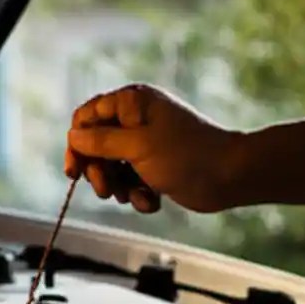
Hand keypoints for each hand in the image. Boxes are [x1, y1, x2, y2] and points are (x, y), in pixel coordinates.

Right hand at [64, 84, 243, 213]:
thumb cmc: (186, 155)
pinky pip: (130, 179)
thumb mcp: (136, 146)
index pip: (86, 118)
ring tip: (134, 196)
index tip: (75, 172)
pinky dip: (137, 194)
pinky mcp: (154, 165)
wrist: (231, 176)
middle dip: (99, 172)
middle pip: (95, 146)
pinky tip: (152, 200)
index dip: (77, 144)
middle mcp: (135, 119)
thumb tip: (73, 136)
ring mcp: (145, 143)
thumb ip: (100, 141)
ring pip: (111, 167)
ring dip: (119, 187)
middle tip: (107, 190)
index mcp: (131, 103)